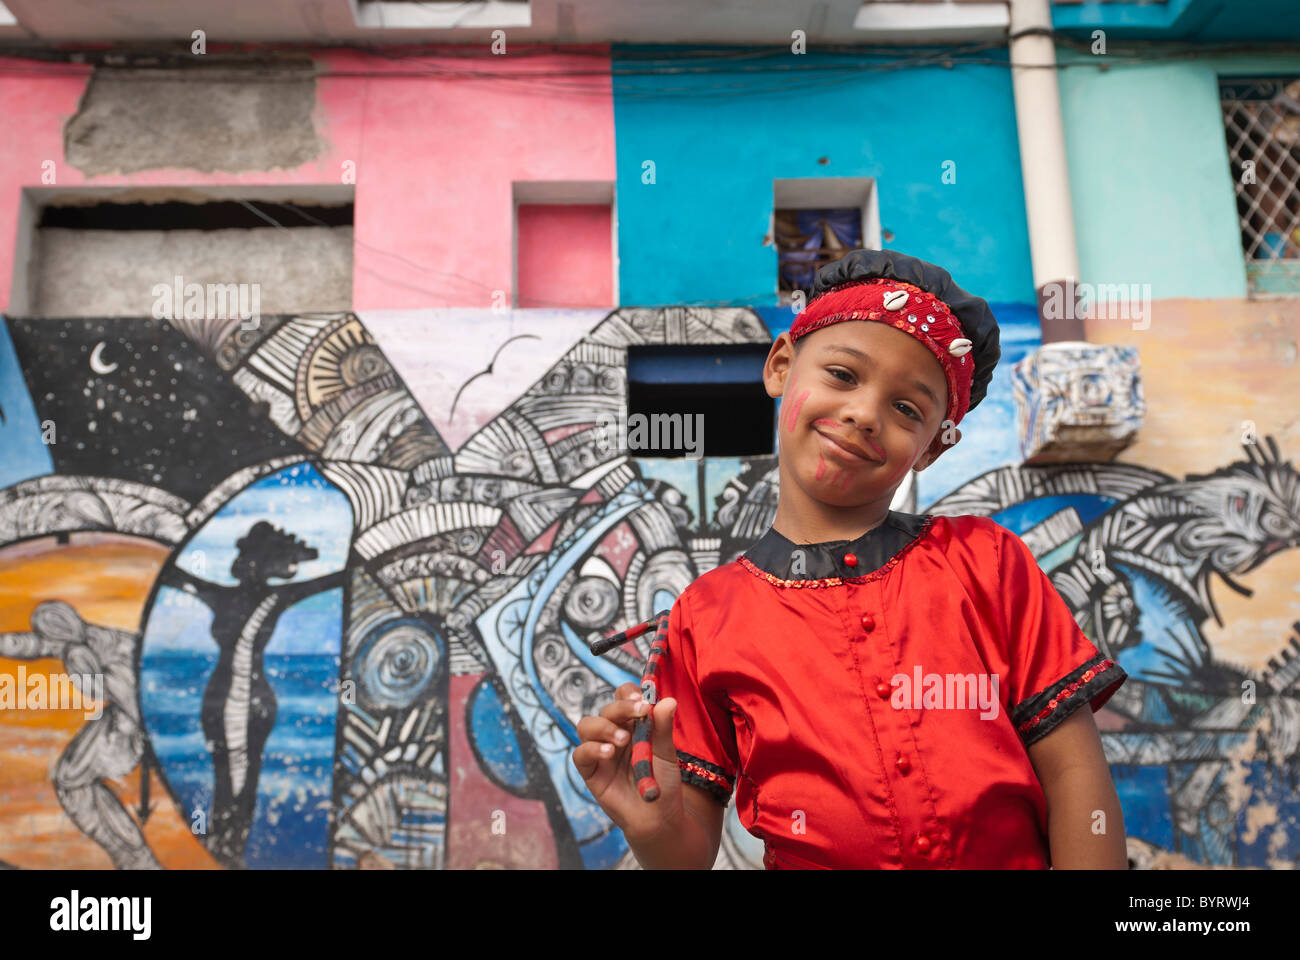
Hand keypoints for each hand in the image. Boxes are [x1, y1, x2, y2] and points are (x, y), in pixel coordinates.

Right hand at [572, 682, 686, 844]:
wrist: (657, 818)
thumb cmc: (662, 784)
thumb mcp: (666, 754)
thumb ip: (663, 728)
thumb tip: (669, 700)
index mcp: (633, 724)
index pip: (623, 697)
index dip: (628, 693)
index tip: (642, 698)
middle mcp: (614, 734)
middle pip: (607, 709)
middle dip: (621, 708)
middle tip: (638, 712)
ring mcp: (600, 752)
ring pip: (587, 725)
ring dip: (604, 727)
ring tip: (623, 740)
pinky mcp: (590, 771)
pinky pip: (580, 754)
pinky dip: (592, 749)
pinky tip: (609, 754)